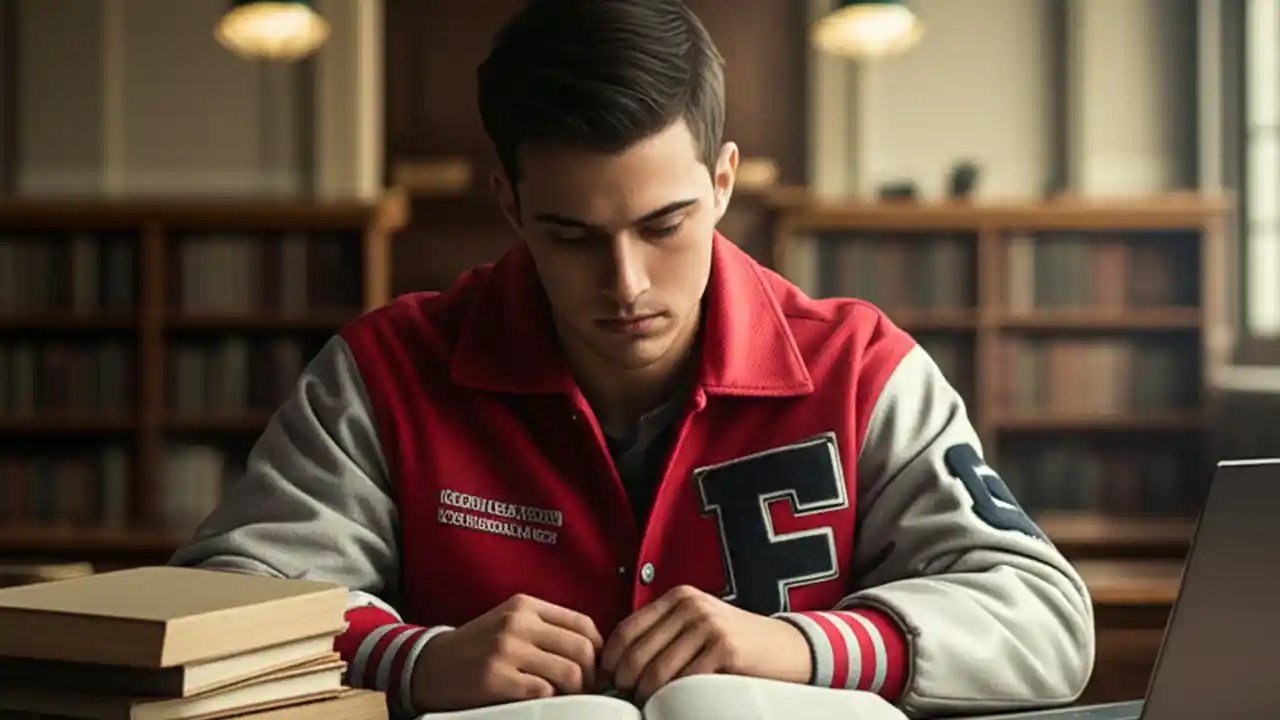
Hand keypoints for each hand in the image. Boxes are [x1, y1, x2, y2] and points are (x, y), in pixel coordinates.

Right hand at [410, 593, 603, 711]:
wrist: (429, 664)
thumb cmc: (476, 647)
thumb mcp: (510, 623)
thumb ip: (545, 629)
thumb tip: (592, 651)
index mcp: (526, 605)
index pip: (583, 623)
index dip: (599, 650)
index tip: (597, 667)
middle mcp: (518, 622)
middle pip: (582, 648)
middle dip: (592, 675)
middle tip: (586, 689)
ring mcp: (506, 649)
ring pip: (569, 672)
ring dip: (575, 692)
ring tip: (567, 698)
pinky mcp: (496, 678)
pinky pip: (543, 692)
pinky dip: (551, 701)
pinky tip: (543, 702)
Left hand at [600, 585, 811, 703]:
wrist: (786, 647)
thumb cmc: (735, 643)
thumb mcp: (697, 624)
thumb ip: (663, 634)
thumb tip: (618, 666)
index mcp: (678, 597)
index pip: (626, 630)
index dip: (611, 662)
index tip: (609, 682)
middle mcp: (690, 606)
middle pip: (637, 654)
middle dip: (626, 684)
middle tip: (629, 700)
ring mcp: (708, 626)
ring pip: (657, 672)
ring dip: (648, 697)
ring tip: (651, 705)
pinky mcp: (725, 649)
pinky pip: (684, 682)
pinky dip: (674, 699)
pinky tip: (675, 704)